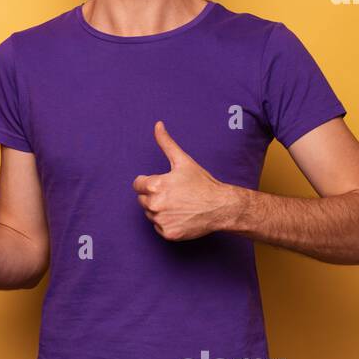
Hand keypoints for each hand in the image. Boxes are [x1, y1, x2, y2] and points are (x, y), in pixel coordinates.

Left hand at [133, 121, 241, 240]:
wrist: (221, 207)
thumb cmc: (202, 183)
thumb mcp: (183, 161)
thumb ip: (166, 143)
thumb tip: (157, 124)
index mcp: (155, 185)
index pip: (138, 184)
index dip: (150, 182)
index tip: (165, 184)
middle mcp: (154, 204)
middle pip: (143, 200)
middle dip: (155, 196)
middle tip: (175, 194)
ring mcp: (161, 220)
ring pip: (151, 214)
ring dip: (160, 210)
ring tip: (179, 205)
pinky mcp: (168, 234)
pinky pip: (159, 227)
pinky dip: (168, 223)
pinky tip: (181, 217)